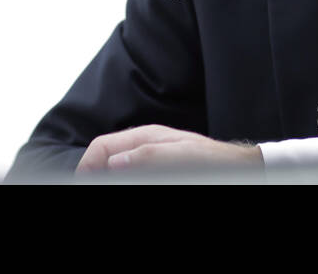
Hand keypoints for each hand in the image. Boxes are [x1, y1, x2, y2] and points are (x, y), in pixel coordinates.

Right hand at [75, 124, 262, 172]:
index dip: (87, 165)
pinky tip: (125, 176)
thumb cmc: (212, 159)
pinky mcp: (156, 167)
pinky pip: (132, 168)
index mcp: (144, 136)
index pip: (102, 147)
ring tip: (108, 179)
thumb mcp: (181, 156)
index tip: (83, 180)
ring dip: (110, 172)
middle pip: (105, 158)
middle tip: (94, 182)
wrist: (234, 165)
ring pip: (117, 166)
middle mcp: (143, 145)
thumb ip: (147, 155)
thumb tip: (113, 163)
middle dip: (96, 171)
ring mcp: (148, 156)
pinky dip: (125, 173)